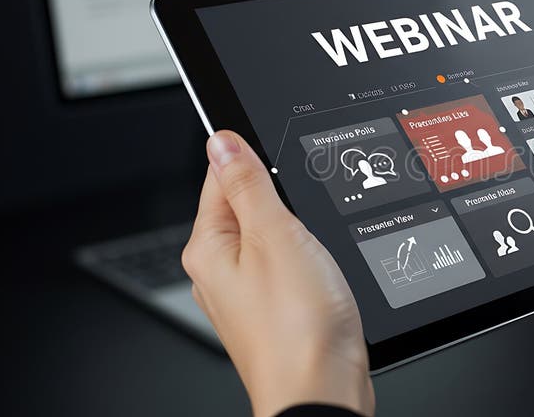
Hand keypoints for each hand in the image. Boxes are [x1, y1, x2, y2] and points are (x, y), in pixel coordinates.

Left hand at [183, 130, 373, 416]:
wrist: (322, 391)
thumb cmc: (296, 328)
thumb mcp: (275, 235)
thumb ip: (249, 184)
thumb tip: (222, 141)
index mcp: (208, 247)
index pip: (221, 177)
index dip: (253, 157)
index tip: (279, 153)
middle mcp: (221, 270)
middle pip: (249, 205)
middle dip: (283, 199)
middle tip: (308, 213)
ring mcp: (250, 292)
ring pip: (275, 236)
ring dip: (300, 231)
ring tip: (318, 247)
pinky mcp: (279, 308)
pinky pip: (291, 265)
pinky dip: (310, 258)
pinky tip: (325, 269)